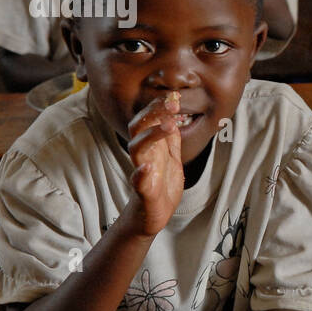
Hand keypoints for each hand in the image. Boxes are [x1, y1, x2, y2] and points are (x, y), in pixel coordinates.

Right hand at [125, 92, 184, 235]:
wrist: (153, 214)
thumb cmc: (162, 183)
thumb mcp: (171, 156)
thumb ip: (171, 136)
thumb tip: (174, 111)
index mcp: (152, 146)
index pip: (148, 119)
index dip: (158, 106)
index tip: (174, 95)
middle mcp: (144, 155)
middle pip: (138, 127)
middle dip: (153, 113)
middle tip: (172, 104)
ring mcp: (142, 172)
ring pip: (137, 149)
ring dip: (151, 135)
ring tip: (168, 126)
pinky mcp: (143, 192)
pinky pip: (138, 182)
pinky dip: (141, 174)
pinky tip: (148, 168)